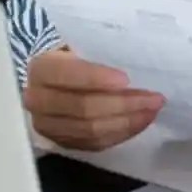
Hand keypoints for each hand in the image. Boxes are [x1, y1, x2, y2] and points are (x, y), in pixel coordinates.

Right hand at [23, 47, 164, 150]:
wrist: (50, 81)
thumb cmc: (72, 58)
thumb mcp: (78, 47)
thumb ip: (97, 56)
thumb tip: (135, 67)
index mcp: (41, 69)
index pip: (67, 75)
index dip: (96, 78)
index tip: (126, 79)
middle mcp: (38, 100)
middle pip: (83, 108)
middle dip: (123, 104)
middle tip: (154, 98)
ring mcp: (48, 126)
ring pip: (91, 130)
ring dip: (127, 122)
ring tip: (152, 110)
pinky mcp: (62, 142)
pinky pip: (95, 144)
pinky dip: (122, 134)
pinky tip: (141, 122)